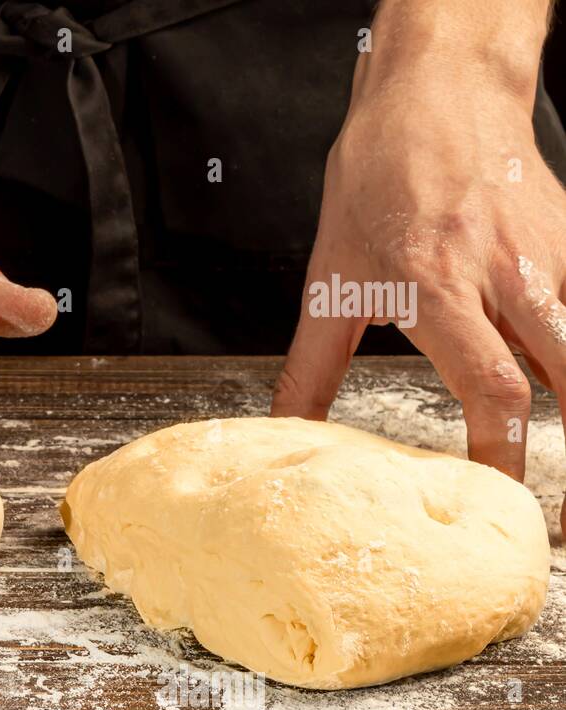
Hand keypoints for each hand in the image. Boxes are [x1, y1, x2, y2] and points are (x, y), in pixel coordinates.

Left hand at [272, 26, 565, 536]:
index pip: (493, 390)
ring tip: (538, 417)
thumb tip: (291, 427)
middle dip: (563, 433)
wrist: (435, 96)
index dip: (504, 454)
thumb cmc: (378, 181)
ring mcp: (549, 253)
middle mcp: (504, 273)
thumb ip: (312, 365)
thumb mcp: (330, 279)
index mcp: (436, 286)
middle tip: (544, 486)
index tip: (498, 494)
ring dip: (560, 381)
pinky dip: (562, 341)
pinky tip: (539, 352)